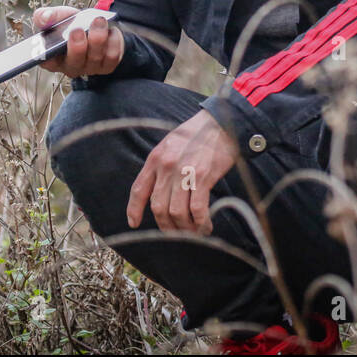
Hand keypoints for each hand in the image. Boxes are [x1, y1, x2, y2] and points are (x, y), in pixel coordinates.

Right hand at [33, 6, 123, 76]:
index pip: (46, 62)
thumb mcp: (59, 16)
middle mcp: (71, 67)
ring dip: (97, 37)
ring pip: (94, 58)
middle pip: (73, 62)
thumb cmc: (72, 23)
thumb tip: (44, 17)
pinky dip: (113, 41)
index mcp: (52, 57)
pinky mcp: (108, 66)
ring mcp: (90, 68)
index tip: (53, 44)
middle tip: (78, 29)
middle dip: (76, 46)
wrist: (95, 25)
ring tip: (99, 20)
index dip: (48, 56)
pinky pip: (112, 57)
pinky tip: (111, 30)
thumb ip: (46, 15)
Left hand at [127, 109, 237, 235]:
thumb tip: (159, 189)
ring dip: (185, 228)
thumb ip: (162, 164)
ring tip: (194, 232)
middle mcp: (166, 166)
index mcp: (156, 158)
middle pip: (158, 207)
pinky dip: (200, 222)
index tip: (134, 223)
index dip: (134, 209)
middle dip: (166, 225)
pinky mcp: (203, 177)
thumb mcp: (171, 143)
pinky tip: (205, 226)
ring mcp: (184, 172)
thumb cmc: (199, 133)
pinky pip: (197, 209)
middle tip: (176, 233)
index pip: (139, 189)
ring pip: (176, 212)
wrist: (223, 123)